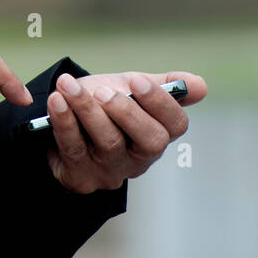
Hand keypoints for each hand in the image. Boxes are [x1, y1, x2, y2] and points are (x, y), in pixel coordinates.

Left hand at [44, 70, 207, 193]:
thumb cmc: (106, 104)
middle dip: (127, 113)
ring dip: (87, 110)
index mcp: (158, 133)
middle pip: (148, 141)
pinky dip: (64, 122)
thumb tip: (201, 86)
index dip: (160, 102)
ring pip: (107, 143)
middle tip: (104, 91)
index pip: (175, 125)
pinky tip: (56, 102)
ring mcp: (111, 170)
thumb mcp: (133, 90)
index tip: (136, 79)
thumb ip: (164, 86)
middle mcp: (140, 158)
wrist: (66, 122)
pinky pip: (74, 149)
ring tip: (68, 86)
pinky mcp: (81, 177)